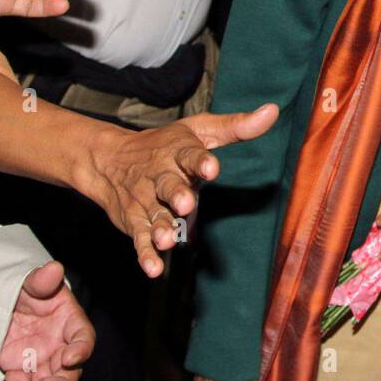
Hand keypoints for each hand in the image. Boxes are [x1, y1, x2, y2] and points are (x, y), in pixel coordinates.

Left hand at [0, 261, 94, 380]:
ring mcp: (41, 360)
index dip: (80, 349)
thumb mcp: (33, 282)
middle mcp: (60, 345)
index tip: (71, 357)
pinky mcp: (20, 370)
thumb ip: (42, 279)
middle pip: (69, 370)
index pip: (83, 338)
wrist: (4, 302)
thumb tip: (53, 268)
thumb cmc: (28, 290)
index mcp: (70, 322)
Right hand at [82, 103, 279, 276]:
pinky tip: (154, 269)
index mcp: (176, 151)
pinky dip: (145, 254)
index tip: (212, 168)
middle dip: (176, 194)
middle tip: (186, 203)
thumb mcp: (199, 130)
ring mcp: (145, 201)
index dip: (200, 161)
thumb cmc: (165, 144)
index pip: (189, 155)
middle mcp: (159, 176)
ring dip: (160, 228)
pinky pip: (139, 239)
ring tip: (167, 240)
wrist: (108, 160)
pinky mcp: (134, 222)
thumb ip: (236, 126)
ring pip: (154, 215)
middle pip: (168, 186)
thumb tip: (272, 111)